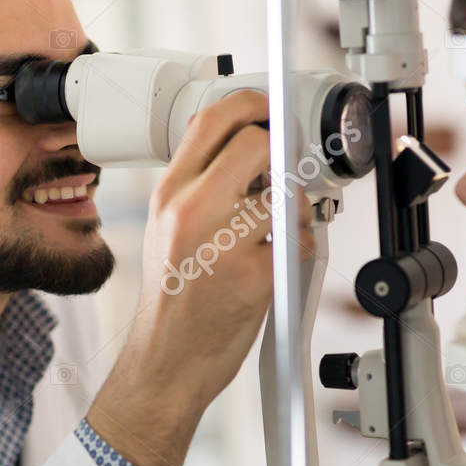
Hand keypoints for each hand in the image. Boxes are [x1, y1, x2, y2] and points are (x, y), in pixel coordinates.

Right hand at [88, 90, 308, 465]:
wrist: (167, 360)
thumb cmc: (172, 298)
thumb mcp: (165, 228)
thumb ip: (198, 184)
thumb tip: (243, 145)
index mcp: (169, 195)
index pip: (214, 121)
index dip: (251, 105)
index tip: (269, 107)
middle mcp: (193, 213)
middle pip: (259, 146)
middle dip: (279, 156)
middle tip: (281, 173)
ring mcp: (226, 245)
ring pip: (287, 196)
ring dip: (293, 211)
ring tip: (272, 235)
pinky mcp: (258, 278)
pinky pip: (300, 242)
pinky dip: (298, 252)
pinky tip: (274, 268)